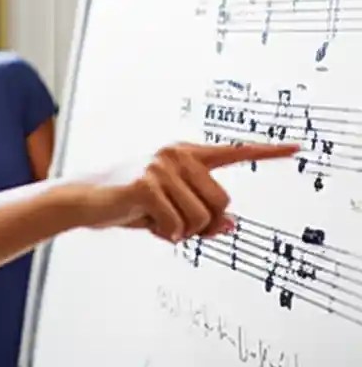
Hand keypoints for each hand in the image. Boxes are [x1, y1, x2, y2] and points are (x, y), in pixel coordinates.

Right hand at [73, 142, 298, 240]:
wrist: (84, 201)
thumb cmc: (128, 203)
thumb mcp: (171, 209)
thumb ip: (202, 214)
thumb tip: (231, 225)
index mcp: (185, 154)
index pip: (233, 152)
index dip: (268, 151)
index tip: (297, 148)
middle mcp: (176, 154)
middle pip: (222, 202)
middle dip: (204, 223)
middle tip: (175, 225)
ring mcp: (160, 167)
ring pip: (201, 218)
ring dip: (182, 231)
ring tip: (157, 222)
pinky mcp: (146, 184)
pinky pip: (177, 224)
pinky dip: (165, 233)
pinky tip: (146, 224)